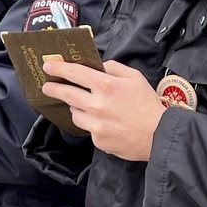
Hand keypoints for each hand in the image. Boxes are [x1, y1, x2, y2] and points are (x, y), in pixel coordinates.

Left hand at [42, 59, 165, 161]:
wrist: (159, 135)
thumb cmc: (148, 105)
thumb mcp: (135, 77)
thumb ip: (114, 68)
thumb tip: (99, 67)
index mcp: (106, 86)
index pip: (75, 73)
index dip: (59, 68)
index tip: (48, 66)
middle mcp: (97, 105)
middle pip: (67, 94)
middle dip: (54, 88)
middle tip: (47, 86)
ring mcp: (95, 125)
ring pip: (75, 113)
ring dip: (77, 108)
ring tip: (88, 107)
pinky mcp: (98, 140)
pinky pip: (88, 129)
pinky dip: (93, 124)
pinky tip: (106, 124)